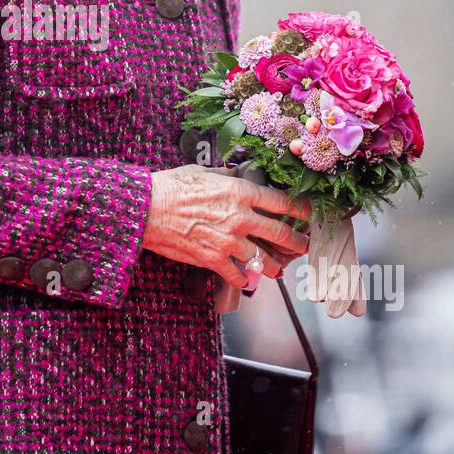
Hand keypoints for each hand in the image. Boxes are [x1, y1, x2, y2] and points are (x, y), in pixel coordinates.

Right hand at [141, 163, 311, 289]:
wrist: (146, 209)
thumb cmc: (171, 187)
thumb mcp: (203, 172)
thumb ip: (225, 177)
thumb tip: (235, 175)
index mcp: (240, 192)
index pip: (281, 202)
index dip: (299, 210)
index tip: (307, 214)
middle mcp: (240, 218)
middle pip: (281, 234)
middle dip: (298, 242)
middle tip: (304, 246)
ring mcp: (228, 242)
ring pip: (264, 260)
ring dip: (275, 265)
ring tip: (280, 268)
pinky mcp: (213, 260)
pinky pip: (238, 276)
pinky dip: (243, 280)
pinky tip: (246, 280)